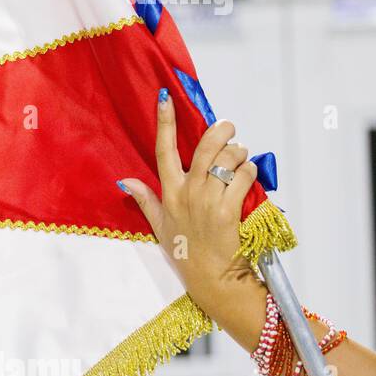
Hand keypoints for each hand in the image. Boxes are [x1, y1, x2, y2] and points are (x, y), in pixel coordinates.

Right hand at [119, 90, 265, 332]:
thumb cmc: (185, 251)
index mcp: (168, 192)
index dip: (164, 121)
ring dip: (240, 154)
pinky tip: (249, 175)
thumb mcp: (159, 225)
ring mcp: (208, 200)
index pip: (163, 149)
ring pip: (228, 159)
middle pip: (205, 147)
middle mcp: (186, 192)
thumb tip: (124, 181)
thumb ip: (144, 198)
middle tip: (230, 128)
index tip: (164, 97)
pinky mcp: (229, 210)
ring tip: (242, 159)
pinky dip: (250, 171)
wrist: (211, 278)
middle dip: (221, 131)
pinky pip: (243, 176)